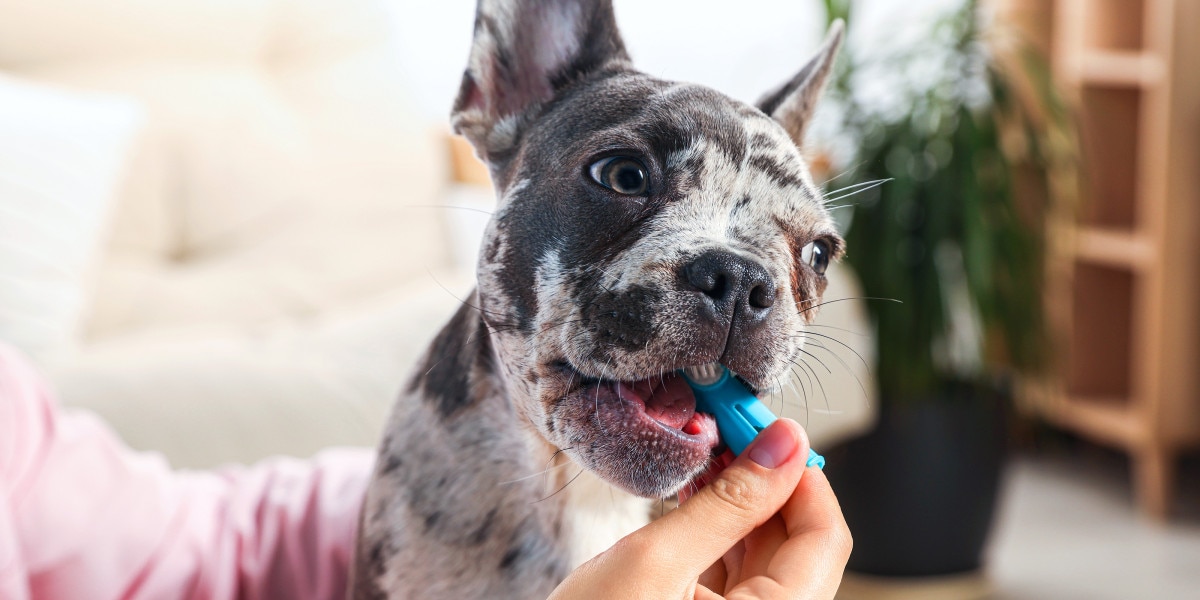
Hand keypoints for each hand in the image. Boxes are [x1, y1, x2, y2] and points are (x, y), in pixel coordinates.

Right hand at [549, 419, 850, 599]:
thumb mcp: (655, 561)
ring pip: (765, 557)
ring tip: (708, 453)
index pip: (825, 538)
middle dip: (767, 481)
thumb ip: (728, 502)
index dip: (801, 475)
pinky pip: (734, 575)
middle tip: (732, 427)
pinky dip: (718, 531)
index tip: (769, 428)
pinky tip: (694, 492)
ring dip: (741, 501)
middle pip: (798, 545)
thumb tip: (785, 443)